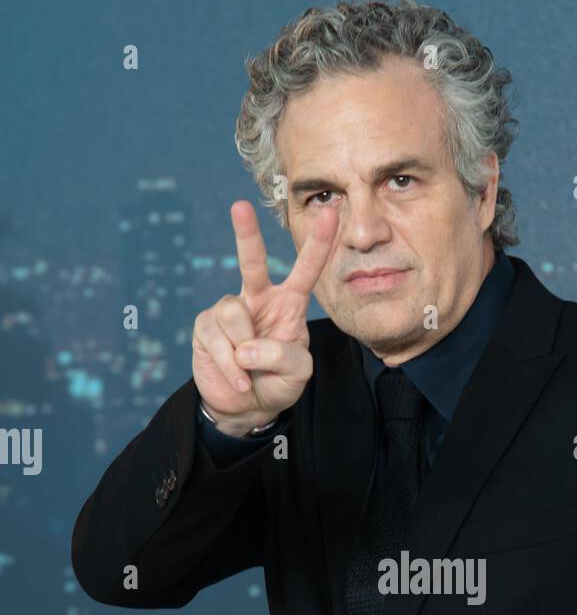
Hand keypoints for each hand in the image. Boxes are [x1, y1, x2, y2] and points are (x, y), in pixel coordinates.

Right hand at [191, 199, 338, 433]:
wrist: (245, 407)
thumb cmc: (277, 383)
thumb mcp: (297, 374)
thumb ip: (285, 357)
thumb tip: (247, 347)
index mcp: (289, 304)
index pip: (306, 270)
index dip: (319, 244)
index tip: (331, 212)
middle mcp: (259, 299)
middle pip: (253, 262)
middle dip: (246, 234)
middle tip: (239, 207)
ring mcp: (231, 311)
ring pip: (233, 313)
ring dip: (244, 350)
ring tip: (249, 373)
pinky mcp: (207, 326)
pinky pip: (217, 338)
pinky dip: (230, 365)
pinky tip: (238, 380)